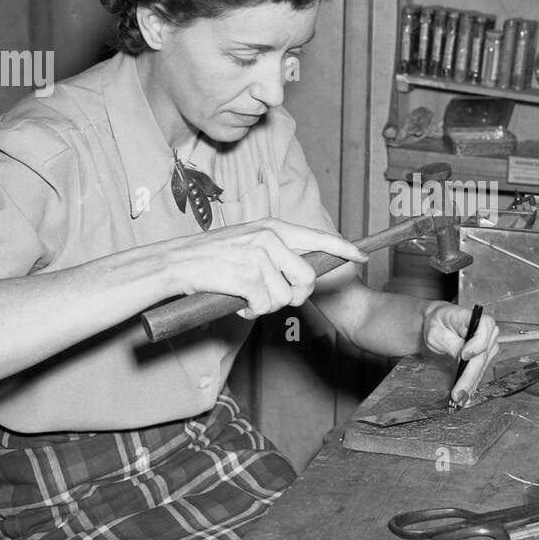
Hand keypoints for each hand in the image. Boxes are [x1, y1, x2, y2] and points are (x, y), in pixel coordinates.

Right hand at [164, 218, 367, 319]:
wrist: (177, 262)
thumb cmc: (212, 256)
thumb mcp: (248, 242)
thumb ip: (276, 251)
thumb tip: (300, 274)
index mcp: (273, 227)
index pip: (319, 237)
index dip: (344, 248)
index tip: (362, 256)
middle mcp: (270, 238)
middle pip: (308, 278)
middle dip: (296, 296)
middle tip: (274, 298)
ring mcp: (259, 257)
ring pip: (286, 297)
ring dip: (268, 306)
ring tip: (248, 297)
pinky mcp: (246, 277)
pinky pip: (264, 306)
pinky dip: (252, 311)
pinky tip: (238, 303)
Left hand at [421, 303, 499, 406]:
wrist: (439, 324)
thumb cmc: (437, 323)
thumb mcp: (437, 331)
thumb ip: (452, 343)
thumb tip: (463, 357)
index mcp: (475, 317)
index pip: (485, 328)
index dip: (477, 343)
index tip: (463, 355)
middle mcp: (487, 331)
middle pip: (482, 355)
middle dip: (470, 377)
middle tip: (458, 394)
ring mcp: (488, 345)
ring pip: (481, 367)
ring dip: (470, 385)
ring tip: (459, 400)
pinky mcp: (484, 356)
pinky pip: (479, 372)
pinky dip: (471, 385)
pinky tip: (465, 398)